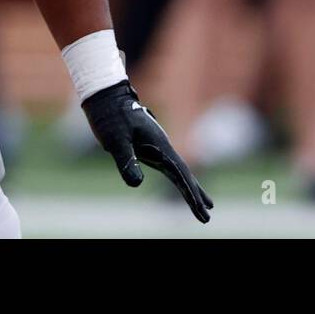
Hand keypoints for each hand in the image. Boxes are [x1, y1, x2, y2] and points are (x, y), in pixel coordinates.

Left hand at [81, 81, 213, 222]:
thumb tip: (136, 184)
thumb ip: (126, 160)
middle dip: (195, 195)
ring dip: (191, 188)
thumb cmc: (111, 118)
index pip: (180, 173)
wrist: (107, 98)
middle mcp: (163, 147)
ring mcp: (158, 148)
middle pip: (184, 174)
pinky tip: (182, 183)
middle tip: (207, 215)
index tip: (201, 208)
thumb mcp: (116, 140)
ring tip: (205, 205)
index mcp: (160, 146)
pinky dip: (180, 178)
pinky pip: (170, 167)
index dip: (190, 193)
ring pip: (180, 171)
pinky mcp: (151, 148)